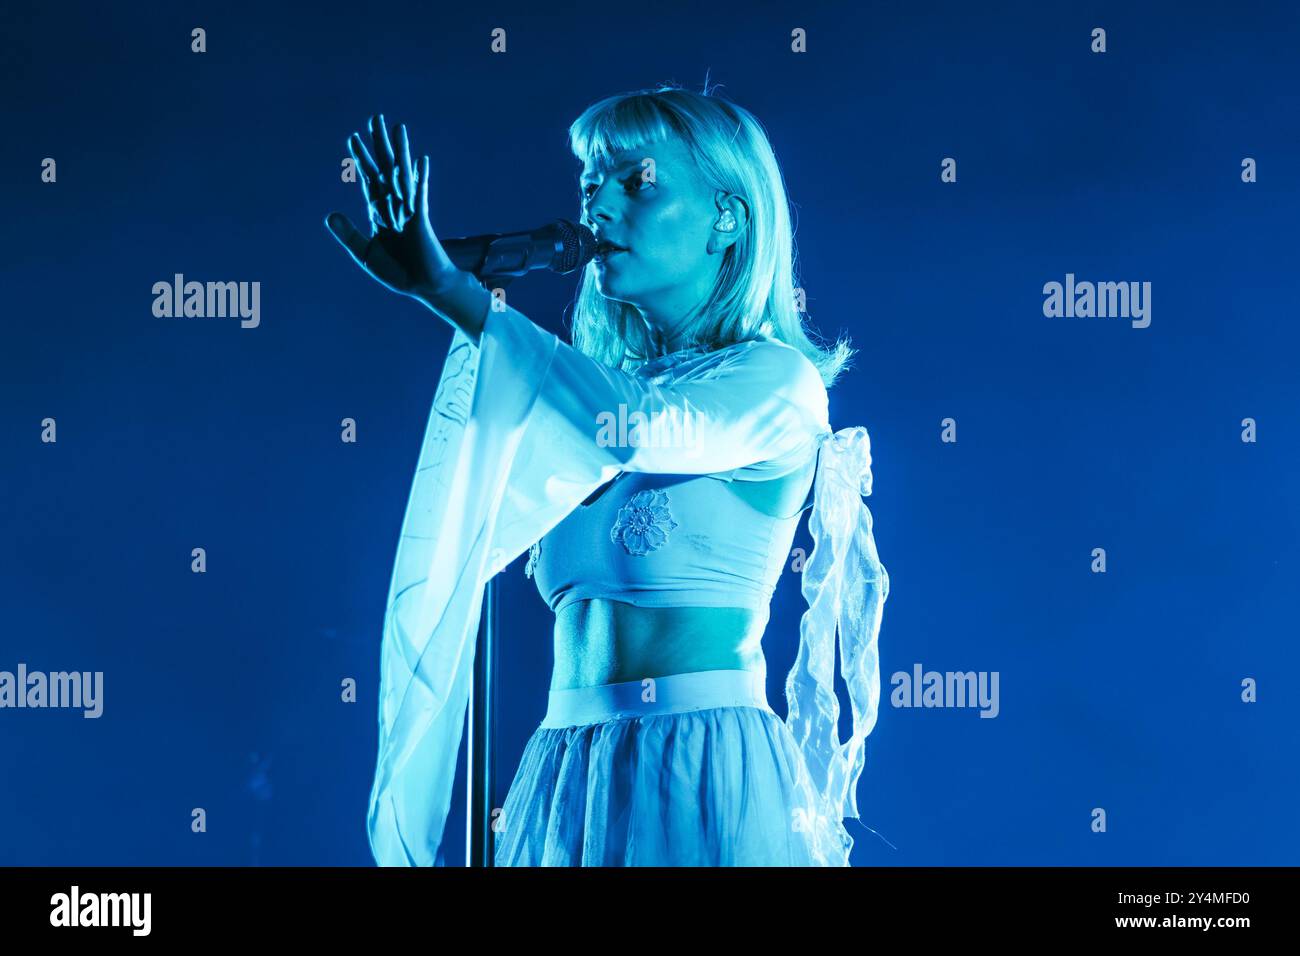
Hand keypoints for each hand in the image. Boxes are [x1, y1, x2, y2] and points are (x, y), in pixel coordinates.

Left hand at [324, 114, 459, 300]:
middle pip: (386, 168)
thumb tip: (330, 214)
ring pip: (402, 175)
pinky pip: (418, 196)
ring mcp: (409, 211)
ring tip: (398, 126)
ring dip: (400, 151)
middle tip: (375, 117)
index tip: (353, 137)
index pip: (369, 179)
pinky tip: (420, 160)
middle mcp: (395, 206)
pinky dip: (419, 178)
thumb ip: (349, 234)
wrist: (423, 287)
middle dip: (380, 144)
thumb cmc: (399, 272)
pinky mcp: (422, 221)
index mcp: (380, 213)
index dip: (362, 158)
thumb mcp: (366, 253)